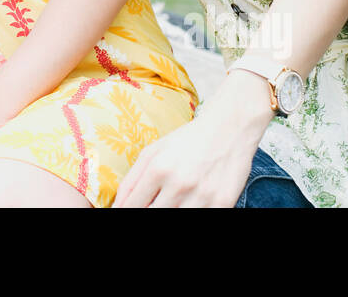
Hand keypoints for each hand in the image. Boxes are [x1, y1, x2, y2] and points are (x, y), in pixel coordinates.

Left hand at [114, 71, 274, 206]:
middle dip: (145, 212)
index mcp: (159, 169)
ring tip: (169, 202)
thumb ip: (132, 179)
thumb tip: (118, 205)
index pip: (132, 206)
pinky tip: (187, 203)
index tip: (125, 211)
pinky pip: (200, 217)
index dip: (125, 211)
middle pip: (152, 215)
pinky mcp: (223, 204)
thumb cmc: (188, 140)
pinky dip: (191, 212)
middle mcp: (179, 184)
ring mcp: (202, 197)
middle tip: (148, 204)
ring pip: (174, 219)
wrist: (230, 128)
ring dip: (168, 213)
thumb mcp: (154, 152)